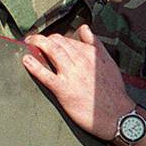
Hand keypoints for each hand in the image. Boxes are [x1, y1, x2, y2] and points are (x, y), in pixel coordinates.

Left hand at [22, 24, 133, 140]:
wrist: (118, 115)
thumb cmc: (114, 92)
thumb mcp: (110, 63)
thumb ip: (96, 45)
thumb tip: (84, 29)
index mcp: (93, 54)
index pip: (69, 39)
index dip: (56, 39)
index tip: (49, 41)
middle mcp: (82, 61)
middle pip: (58, 42)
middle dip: (44, 38)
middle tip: (34, 40)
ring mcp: (72, 75)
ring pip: (52, 51)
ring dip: (37, 43)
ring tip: (28, 43)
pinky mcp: (64, 90)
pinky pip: (46, 75)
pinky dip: (34, 66)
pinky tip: (26, 60)